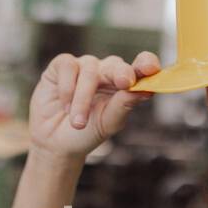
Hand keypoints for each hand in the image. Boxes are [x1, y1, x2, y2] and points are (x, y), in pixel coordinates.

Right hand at [28, 52, 159, 160]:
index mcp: (123, 84)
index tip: (152, 69)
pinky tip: (64, 106)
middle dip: (121, 74)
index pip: (139, 67)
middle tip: (124, 83)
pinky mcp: (62, 65)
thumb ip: (124, 105)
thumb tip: (145, 90)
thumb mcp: (108, 123)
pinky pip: (68, 66)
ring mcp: (84, 67)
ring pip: (90, 70)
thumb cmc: (86, 133)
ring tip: (78, 123)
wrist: (56, 143)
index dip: (146, 64)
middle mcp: (105, 72)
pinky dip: (67, 88)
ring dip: (83, 99)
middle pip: (117, 65)